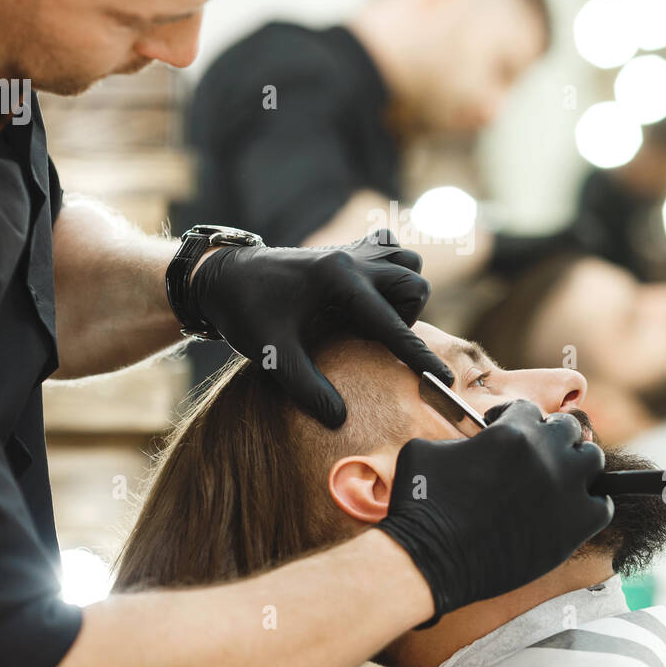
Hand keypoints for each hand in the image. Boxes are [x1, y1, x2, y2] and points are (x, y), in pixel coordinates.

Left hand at [189, 229, 453, 426]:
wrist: (223, 277)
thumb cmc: (245, 313)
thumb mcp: (272, 355)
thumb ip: (307, 388)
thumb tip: (338, 419)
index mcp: (338, 281)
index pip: (391, 324)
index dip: (418, 356)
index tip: (442, 381)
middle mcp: (352, 259)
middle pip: (412, 283)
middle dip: (406, 318)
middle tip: (371, 339)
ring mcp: (351, 250)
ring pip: (407, 260)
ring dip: (403, 290)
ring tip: (371, 316)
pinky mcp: (346, 250)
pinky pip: (389, 247)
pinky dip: (391, 269)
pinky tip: (368, 292)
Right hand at [378, 400, 613, 622]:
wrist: (433, 558)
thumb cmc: (422, 504)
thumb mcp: (425, 450)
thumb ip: (456, 436)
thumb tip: (467, 439)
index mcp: (511, 433)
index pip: (529, 409)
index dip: (517, 419)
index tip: (510, 431)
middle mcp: (545, 454)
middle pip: (569, 428)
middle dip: (554, 437)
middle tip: (539, 454)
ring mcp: (565, 489)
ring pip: (593, 460)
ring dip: (577, 465)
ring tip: (560, 478)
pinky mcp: (575, 525)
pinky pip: (602, 504)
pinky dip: (590, 504)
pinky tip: (572, 510)